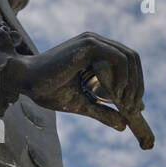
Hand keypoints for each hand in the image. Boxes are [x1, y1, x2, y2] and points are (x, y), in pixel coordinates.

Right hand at [10, 33, 143, 128]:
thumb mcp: (82, 104)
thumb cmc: (49, 91)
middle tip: (134, 108)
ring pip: (129, 58)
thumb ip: (102, 111)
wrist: (27, 82)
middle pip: (132, 59)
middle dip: (138, 85)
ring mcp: (93, 41)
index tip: (135, 107)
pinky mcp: (89, 44)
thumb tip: (123, 125)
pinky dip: (123, 78)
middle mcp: (96, 42)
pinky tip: (116, 94)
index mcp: (95, 52)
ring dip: (132, 83)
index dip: (135, 84)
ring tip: (125, 104)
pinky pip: (119, 58)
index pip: (126, 62)